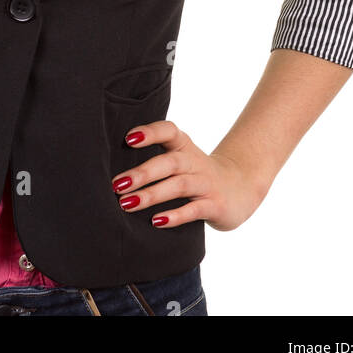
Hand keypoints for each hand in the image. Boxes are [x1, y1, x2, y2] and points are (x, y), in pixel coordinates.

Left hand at [110, 120, 269, 231]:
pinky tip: (156, 221)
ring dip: (152, 194)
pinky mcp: (215, 204)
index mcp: (184, 146)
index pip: (169, 131)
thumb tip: (111, 164)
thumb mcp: (180, 158)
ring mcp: (206, 183)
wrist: (241, 187)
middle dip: (142, 173)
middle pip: (168, 162)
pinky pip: (194, 209)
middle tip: (116, 184)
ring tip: (127, 203)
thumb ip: (155, 156)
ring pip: (178, 185)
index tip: (128, 138)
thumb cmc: (197, 172)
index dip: (150, 132)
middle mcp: (194, 161)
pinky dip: (175, 215)